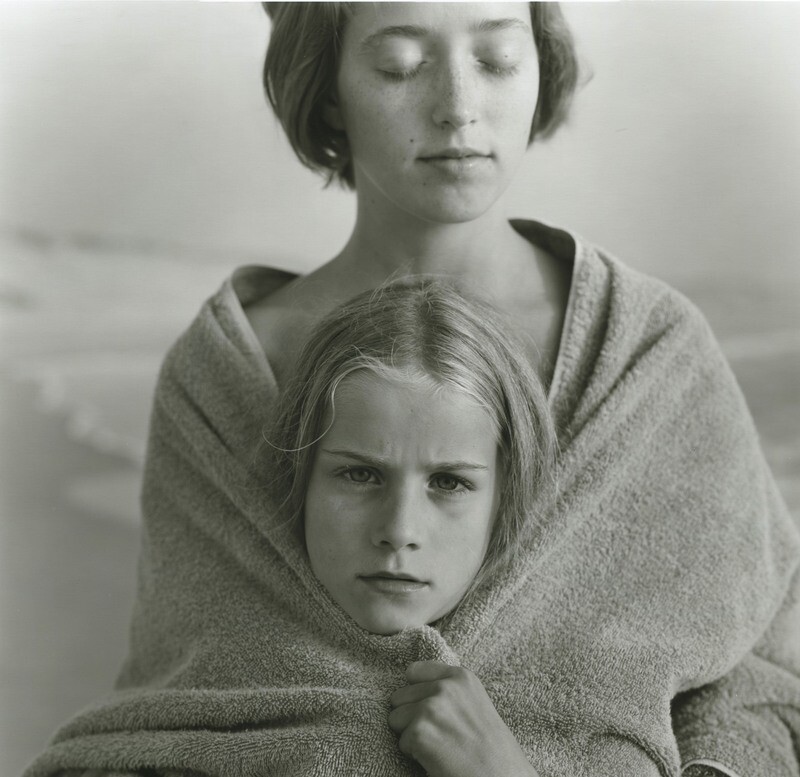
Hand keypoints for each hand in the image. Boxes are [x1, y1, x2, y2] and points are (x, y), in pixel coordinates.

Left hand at [388, 661, 538, 776]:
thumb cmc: (492, 749)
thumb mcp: (475, 704)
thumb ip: (449, 691)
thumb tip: (414, 684)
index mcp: (460, 677)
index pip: (413, 672)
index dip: (415, 694)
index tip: (430, 711)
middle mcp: (444, 686)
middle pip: (400, 696)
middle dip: (411, 716)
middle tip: (439, 734)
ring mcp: (431, 707)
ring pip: (395, 718)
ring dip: (411, 735)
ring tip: (439, 746)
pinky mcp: (420, 732)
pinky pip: (401, 742)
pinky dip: (415, 755)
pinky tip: (438, 758)